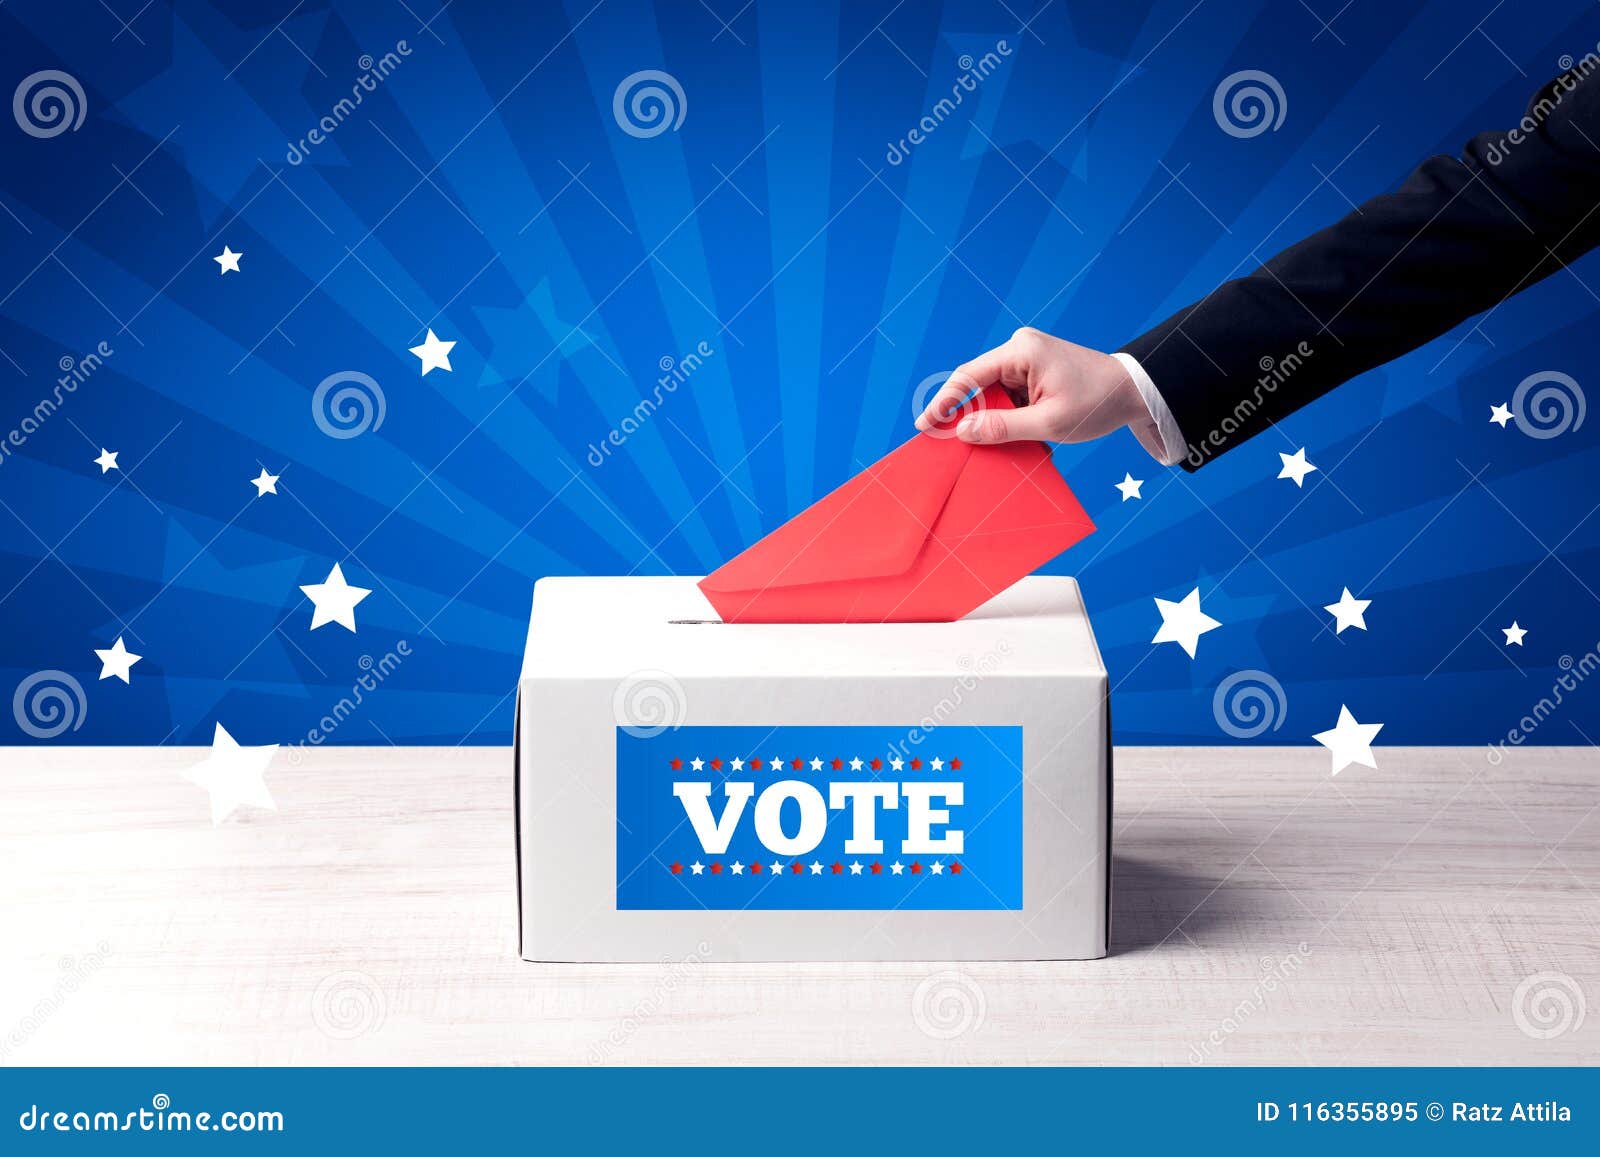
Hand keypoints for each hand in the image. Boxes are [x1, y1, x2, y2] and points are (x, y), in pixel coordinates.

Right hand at [914, 327, 1148, 445]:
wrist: (1134, 393)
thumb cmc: (1097, 404)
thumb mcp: (1049, 423)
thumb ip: (1003, 427)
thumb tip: (963, 431)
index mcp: (1023, 351)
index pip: (970, 376)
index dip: (943, 402)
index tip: (925, 424)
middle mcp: (1021, 348)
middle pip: (979, 384)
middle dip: (965, 413)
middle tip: (946, 442)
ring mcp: (1029, 358)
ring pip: (993, 392)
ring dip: (988, 417)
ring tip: (980, 445)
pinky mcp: (1036, 371)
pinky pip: (1009, 394)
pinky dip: (1005, 415)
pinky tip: (1003, 435)